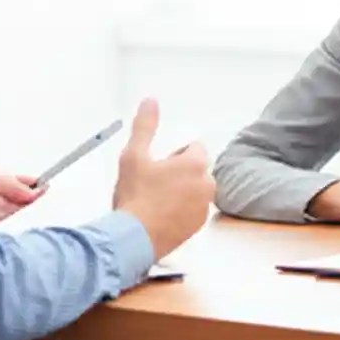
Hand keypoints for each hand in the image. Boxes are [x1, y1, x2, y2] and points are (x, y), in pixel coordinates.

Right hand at [112, 98, 215, 260]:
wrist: (133, 238)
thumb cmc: (135, 196)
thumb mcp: (134, 155)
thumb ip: (145, 126)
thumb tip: (151, 101)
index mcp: (196, 164)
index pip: (194, 147)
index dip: (175, 152)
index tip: (158, 163)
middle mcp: (207, 185)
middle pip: (196, 169)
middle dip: (180, 171)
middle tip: (154, 181)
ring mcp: (204, 208)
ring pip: (195, 190)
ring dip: (182, 190)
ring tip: (156, 199)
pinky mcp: (198, 227)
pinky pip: (192, 210)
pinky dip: (182, 209)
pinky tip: (161, 214)